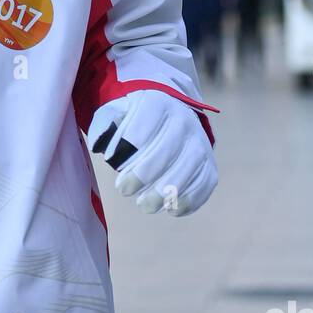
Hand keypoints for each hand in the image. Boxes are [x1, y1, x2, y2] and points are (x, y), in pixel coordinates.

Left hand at [87, 88, 216, 216]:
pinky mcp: (210, 164)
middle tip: (123, 190)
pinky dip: (191, 199)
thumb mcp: (119, 111)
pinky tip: (172, 209)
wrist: (173, 116)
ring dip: (167, 191)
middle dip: (145, 173)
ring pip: (189, 167)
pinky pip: (205, 183)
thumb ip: (106, 123)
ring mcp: (200, 143)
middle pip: (167, 148)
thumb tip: (102, 145)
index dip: (128, 143)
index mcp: (159, 103)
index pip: (145, 122)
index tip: (111, 161)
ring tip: (145, 205)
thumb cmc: (138, 119)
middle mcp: (184, 120)